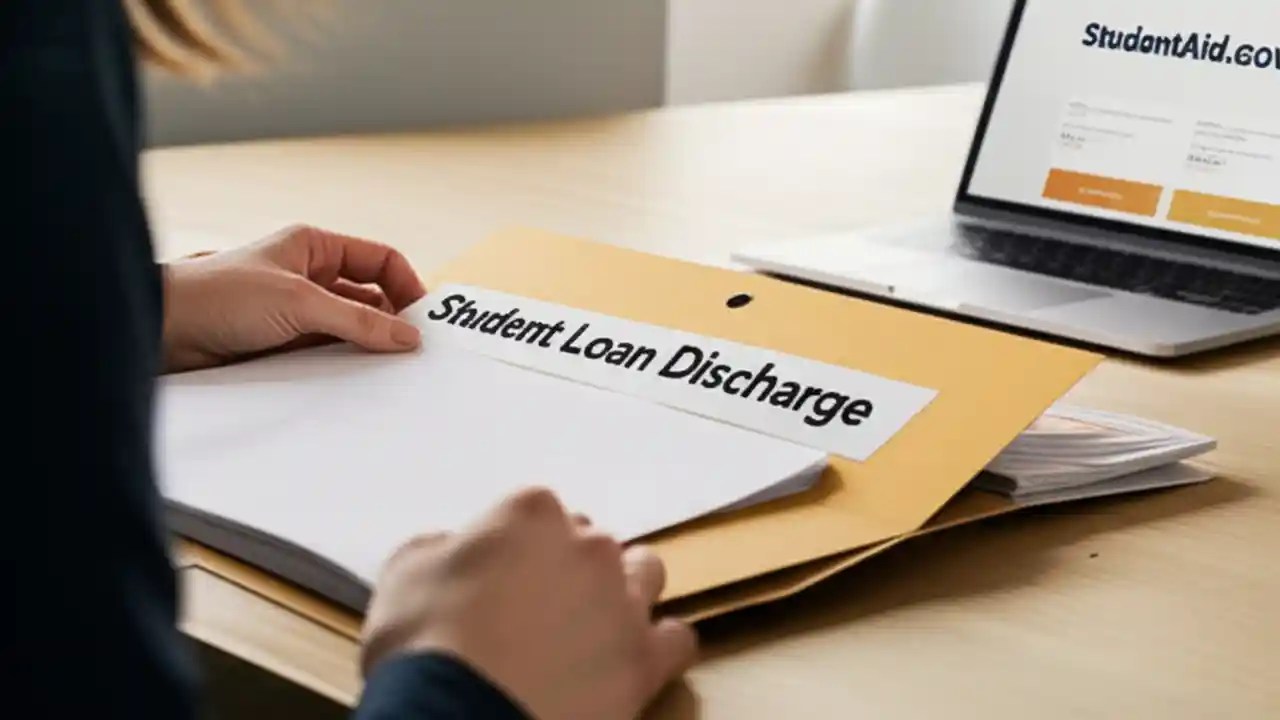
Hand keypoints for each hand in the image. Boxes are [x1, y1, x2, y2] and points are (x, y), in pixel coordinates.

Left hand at [162, 225, 426, 371]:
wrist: (161, 331)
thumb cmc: (219, 296)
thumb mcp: (299, 302)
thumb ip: (358, 320)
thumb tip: (407, 336)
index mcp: (315, 247)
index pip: (381, 261)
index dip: (407, 286)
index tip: (422, 321)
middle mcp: (309, 276)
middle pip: (370, 299)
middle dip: (391, 323)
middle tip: (411, 353)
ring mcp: (297, 312)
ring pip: (350, 330)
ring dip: (366, 348)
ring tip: (385, 372)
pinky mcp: (285, 345)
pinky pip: (328, 355)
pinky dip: (344, 367)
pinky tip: (355, 382)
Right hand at [361, 488, 697, 719]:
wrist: (463, 718)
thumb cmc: (426, 644)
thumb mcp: (402, 574)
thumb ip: (437, 548)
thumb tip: (452, 550)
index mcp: (531, 513)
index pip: (536, 511)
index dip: (516, 545)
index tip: (502, 573)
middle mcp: (589, 546)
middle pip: (593, 541)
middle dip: (571, 566)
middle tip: (542, 604)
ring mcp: (624, 601)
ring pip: (647, 574)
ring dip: (625, 591)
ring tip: (597, 622)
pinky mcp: (646, 659)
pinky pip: (677, 639)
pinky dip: (659, 646)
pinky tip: (635, 658)